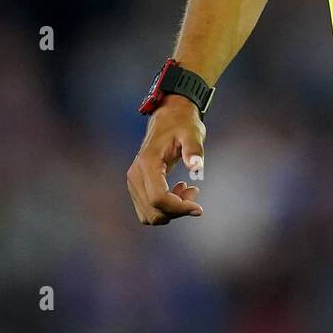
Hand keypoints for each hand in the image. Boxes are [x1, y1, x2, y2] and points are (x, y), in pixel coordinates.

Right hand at [126, 94, 205, 225]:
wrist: (168, 117)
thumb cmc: (182, 124)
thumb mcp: (192, 133)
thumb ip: (194, 149)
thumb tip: (196, 166)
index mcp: (148, 164)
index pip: (158, 198)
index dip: (179, 208)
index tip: (198, 207)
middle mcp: (135, 175)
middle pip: (154, 211)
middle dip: (177, 210)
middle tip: (194, 192)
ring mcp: (133, 182)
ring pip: (149, 215)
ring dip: (171, 211)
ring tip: (187, 190)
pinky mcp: (136, 186)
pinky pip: (147, 209)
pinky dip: (164, 209)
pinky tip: (177, 192)